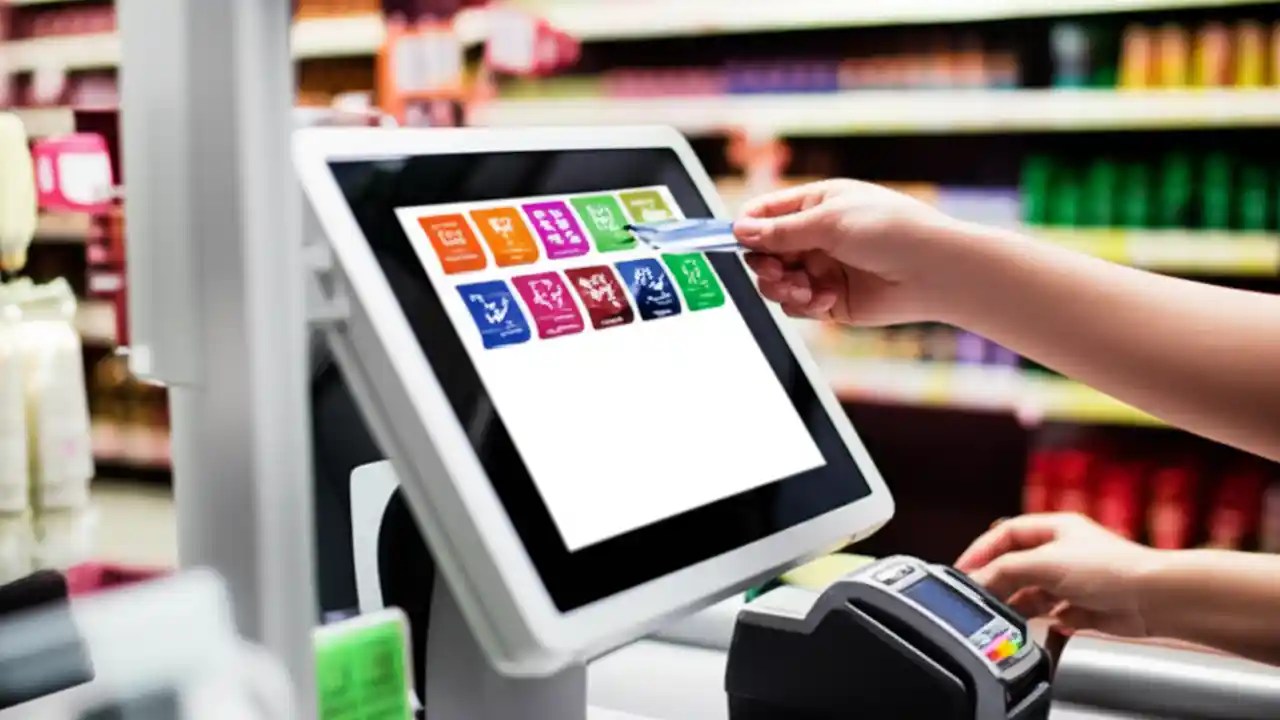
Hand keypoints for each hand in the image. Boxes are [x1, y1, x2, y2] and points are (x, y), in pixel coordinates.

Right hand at [733, 179, 967, 325]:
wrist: (933, 272)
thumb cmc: (892, 232)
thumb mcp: (829, 222)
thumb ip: (781, 231)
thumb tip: (740, 230)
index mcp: (816, 206)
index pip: (765, 214)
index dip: (747, 227)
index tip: (733, 241)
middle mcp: (816, 237)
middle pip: (764, 253)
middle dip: (764, 264)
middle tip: (775, 270)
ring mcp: (822, 269)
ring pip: (777, 282)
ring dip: (782, 287)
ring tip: (803, 290)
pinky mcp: (831, 300)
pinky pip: (798, 306)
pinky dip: (805, 305)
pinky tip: (827, 299)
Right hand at [955, 513, 1159, 637]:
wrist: (1153, 600)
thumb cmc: (1112, 569)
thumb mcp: (1045, 563)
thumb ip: (1006, 570)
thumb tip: (977, 579)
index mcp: (1054, 529)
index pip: (1006, 534)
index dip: (982, 550)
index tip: (964, 569)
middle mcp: (1062, 552)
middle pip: (1016, 564)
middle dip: (998, 580)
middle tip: (979, 596)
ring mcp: (1072, 580)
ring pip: (1031, 591)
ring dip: (1018, 603)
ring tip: (1003, 614)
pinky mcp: (1082, 607)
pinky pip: (1051, 613)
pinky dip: (1043, 619)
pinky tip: (1041, 624)